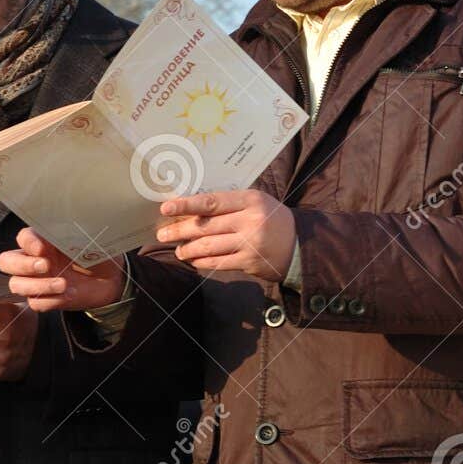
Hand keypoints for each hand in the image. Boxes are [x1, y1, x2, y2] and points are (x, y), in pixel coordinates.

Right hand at [0, 229, 126, 312]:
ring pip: (16, 285)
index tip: (42, 248)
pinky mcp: (45, 299)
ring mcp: (36, 281)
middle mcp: (33, 259)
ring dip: (38, 286)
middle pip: (6, 262)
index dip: (28, 242)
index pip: (22, 238)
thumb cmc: (97, 253)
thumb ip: (69, 235)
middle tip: (45, 266)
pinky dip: (51, 300)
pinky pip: (35, 303)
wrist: (112, 277)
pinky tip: (69, 294)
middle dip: (22, 265)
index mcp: (42, 240)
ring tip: (63, 284)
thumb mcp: (86, 239)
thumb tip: (55, 234)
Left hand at [156, 190, 295, 279]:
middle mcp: (249, 220)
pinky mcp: (250, 262)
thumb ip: (228, 204)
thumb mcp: (255, 202)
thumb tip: (191, 209)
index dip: (186, 205)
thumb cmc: (271, 218)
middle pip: (206, 226)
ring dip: (189, 249)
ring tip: (178, 250)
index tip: (165, 208)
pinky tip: (193, 260)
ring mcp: (250, 243)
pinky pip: (218, 263)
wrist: (300, 244)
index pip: (211, 202)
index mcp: (249, 200)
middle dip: (180, 231)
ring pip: (209, 246)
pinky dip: (202, 262)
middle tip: (162, 235)